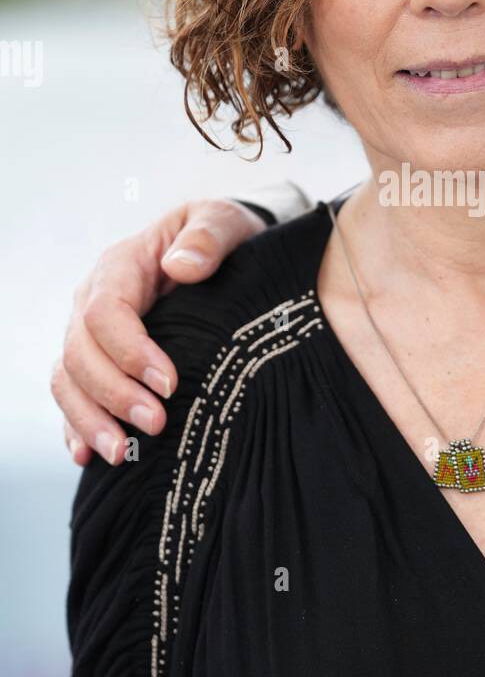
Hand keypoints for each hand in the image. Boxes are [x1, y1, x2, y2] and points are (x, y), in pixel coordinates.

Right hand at [51, 200, 266, 466]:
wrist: (222, 250)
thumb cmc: (222, 233)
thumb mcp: (224, 220)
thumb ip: (208, 236)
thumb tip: (181, 266)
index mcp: (121, 265)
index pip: (105, 311)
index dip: (129, 350)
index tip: (169, 382)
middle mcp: (94, 300)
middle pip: (80, 352)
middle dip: (113, 393)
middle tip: (155, 424)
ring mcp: (92, 334)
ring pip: (68, 379)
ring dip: (89, 419)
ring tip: (120, 453)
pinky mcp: (99, 361)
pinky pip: (73, 395)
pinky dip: (76, 426)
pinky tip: (87, 456)